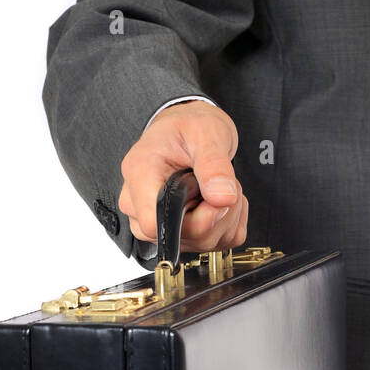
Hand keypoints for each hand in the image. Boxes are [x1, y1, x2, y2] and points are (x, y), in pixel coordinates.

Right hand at [118, 101, 247, 252]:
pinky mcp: (180, 233)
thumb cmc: (188, 127)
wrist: (189, 131)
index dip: (193, 219)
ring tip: (220, 184)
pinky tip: (220, 198)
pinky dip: (230, 222)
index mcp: (140, 176)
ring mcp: (161, 223)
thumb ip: (213, 164)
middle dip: (218, 212)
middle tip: (222, 181)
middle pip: (184, 237)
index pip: (154, 225)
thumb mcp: (205, 133)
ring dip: (227, 215)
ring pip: (204, 242)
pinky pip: (217, 242)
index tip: (214, 195)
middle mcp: (143, 207)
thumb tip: (223, 196)